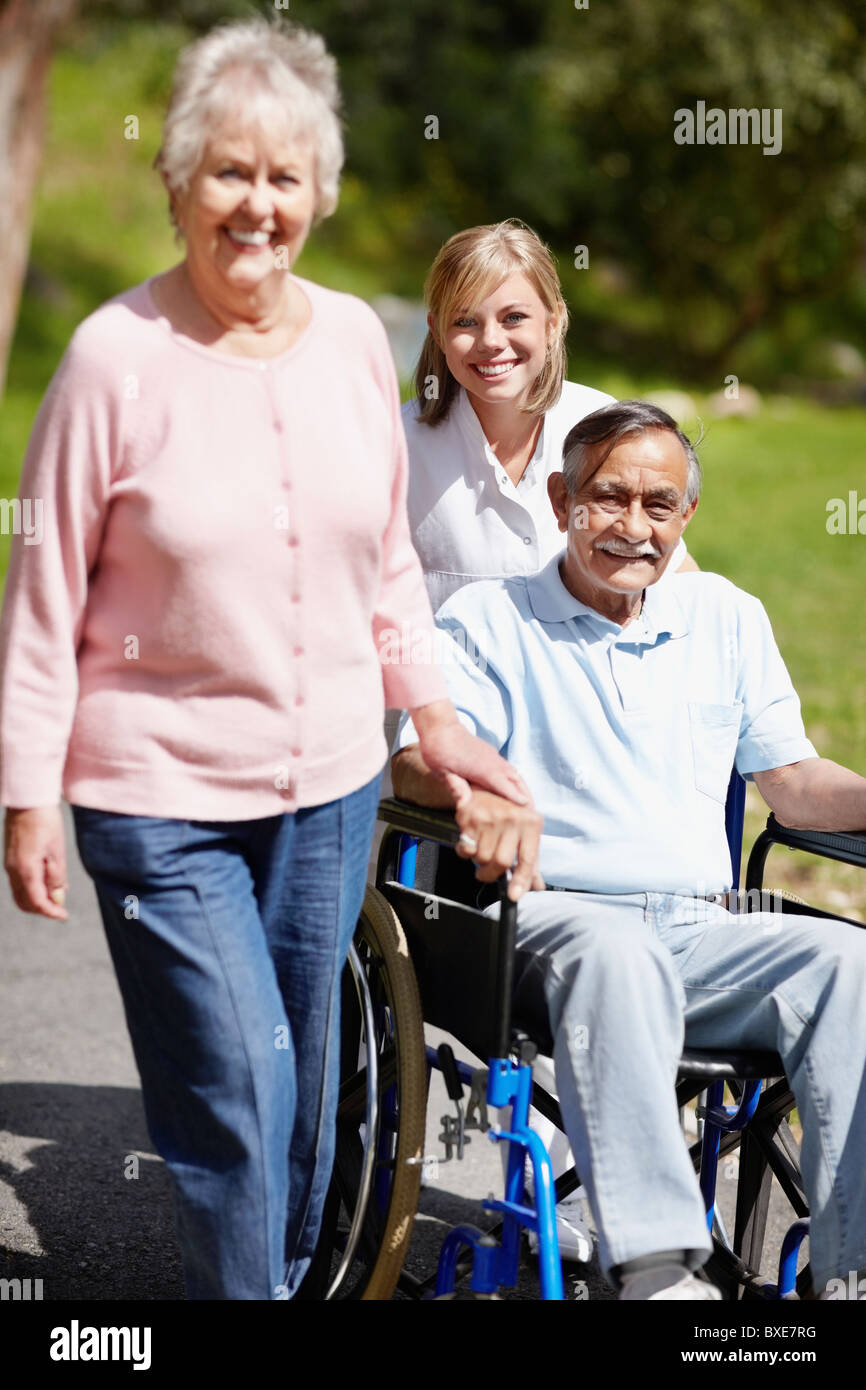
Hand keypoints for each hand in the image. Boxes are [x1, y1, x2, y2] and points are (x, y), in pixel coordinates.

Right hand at [4, 806, 68, 919]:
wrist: (27, 800)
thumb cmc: (45, 821)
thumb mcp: (57, 850)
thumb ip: (56, 875)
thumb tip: (58, 895)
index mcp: (25, 869)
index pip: (36, 901)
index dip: (51, 912)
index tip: (64, 916)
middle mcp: (13, 870)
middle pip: (25, 902)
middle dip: (42, 908)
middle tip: (60, 907)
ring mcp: (9, 864)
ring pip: (21, 892)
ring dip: (37, 898)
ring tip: (57, 891)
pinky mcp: (11, 858)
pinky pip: (20, 880)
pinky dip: (33, 886)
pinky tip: (49, 879)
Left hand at [411, 702, 530, 806]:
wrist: (439, 726)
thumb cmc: (438, 750)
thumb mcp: (442, 771)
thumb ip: (456, 787)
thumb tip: (465, 803)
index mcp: (481, 767)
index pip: (503, 785)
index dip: (516, 798)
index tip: (528, 809)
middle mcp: (491, 761)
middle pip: (515, 779)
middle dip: (526, 795)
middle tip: (532, 812)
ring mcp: (492, 756)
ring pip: (514, 773)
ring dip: (522, 787)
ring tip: (528, 803)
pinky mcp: (490, 754)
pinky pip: (508, 768)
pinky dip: (514, 780)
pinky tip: (513, 789)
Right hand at [452, 785, 544, 901]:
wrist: (485, 787)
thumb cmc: (508, 814)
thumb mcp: (525, 832)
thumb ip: (531, 861)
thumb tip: (537, 887)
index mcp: (531, 823)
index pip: (528, 859)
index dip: (521, 880)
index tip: (514, 896)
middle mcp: (513, 818)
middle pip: (501, 862)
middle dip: (492, 874)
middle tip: (488, 872)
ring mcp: (491, 817)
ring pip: (482, 858)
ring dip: (479, 861)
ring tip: (482, 849)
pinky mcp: (470, 817)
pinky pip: (466, 849)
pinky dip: (466, 852)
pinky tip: (471, 842)